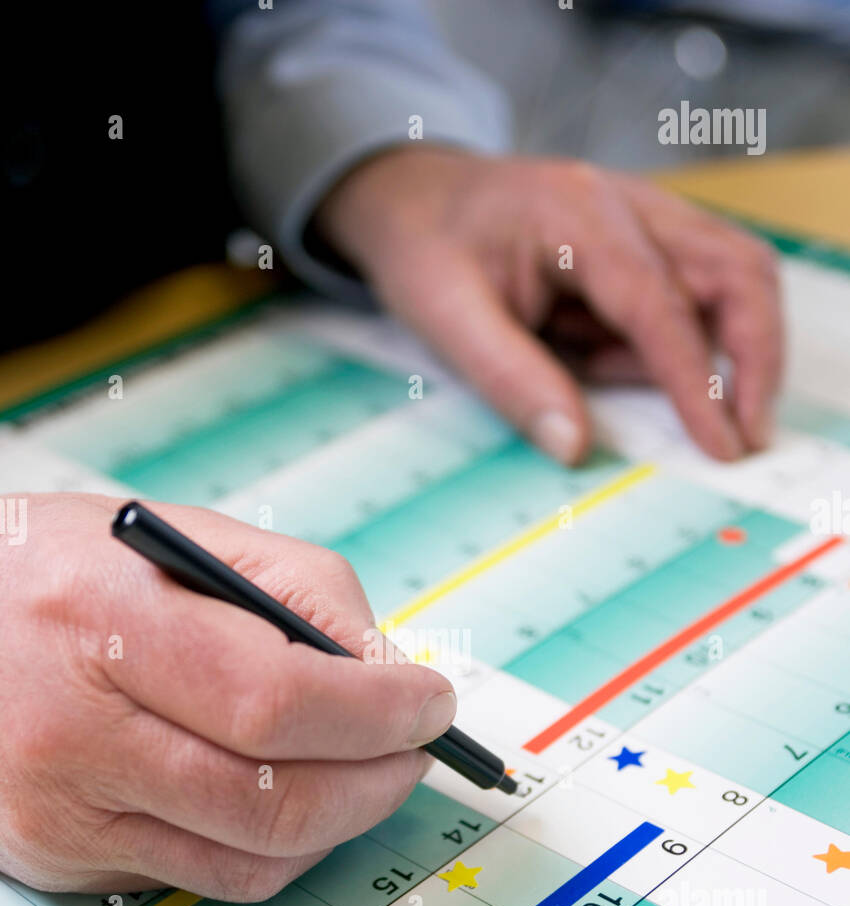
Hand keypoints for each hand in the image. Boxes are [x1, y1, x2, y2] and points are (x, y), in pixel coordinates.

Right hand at [0, 494, 455, 898]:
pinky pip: (203, 879)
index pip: (274, 701)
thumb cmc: (59, 570)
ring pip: (250, 862)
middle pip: (272, 804)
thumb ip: (299, 593)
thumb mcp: (179, 536)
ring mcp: (62, 817)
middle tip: (413, 749)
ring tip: (364, 773)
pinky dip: (270, 847)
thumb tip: (389, 678)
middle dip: (376, 783)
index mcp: (103, 621)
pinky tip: (285, 798)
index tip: (430, 703)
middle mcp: (74, 735)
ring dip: (338, 824)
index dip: (376, 714)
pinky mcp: (61, 863)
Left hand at [316, 147, 781, 462]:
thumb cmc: (426, 249)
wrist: (412, 195)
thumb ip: (512, 381)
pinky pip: (696, 291)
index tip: (721, 443)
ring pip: (733, 274)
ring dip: (729, 348)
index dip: (697, 379)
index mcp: (576, 214)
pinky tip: (615, 365)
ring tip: (668, 404)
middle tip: (745, 437)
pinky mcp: (647, 239)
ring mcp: (645, 215)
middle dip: (754, 358)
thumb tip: (574, 448)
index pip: (659, 302)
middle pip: (735, 270)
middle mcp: (627, 203)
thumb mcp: (445, 318)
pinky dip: (682, 341)